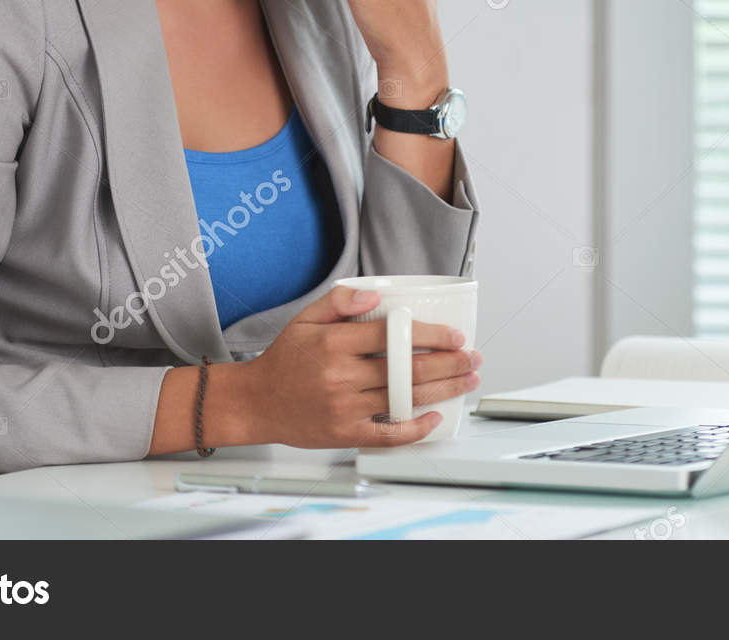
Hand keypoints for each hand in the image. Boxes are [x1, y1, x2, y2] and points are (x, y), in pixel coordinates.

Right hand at [232, 284, 481, 447]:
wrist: (255, 402)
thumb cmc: (285, 360)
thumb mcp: (305, 318)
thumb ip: (339, 301)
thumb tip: (375, 294)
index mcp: (333, 344)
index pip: (393, 336)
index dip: (430, 336)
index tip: (454, 336)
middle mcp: (341, 376)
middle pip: (407, 370)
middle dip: (450, 363)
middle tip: (472, 358)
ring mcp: (344, 408)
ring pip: (405, 399)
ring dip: (444, 390)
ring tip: (467, 380)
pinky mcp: (345, 433)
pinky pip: (388, 434)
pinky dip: (415, 429)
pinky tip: (434, 417)